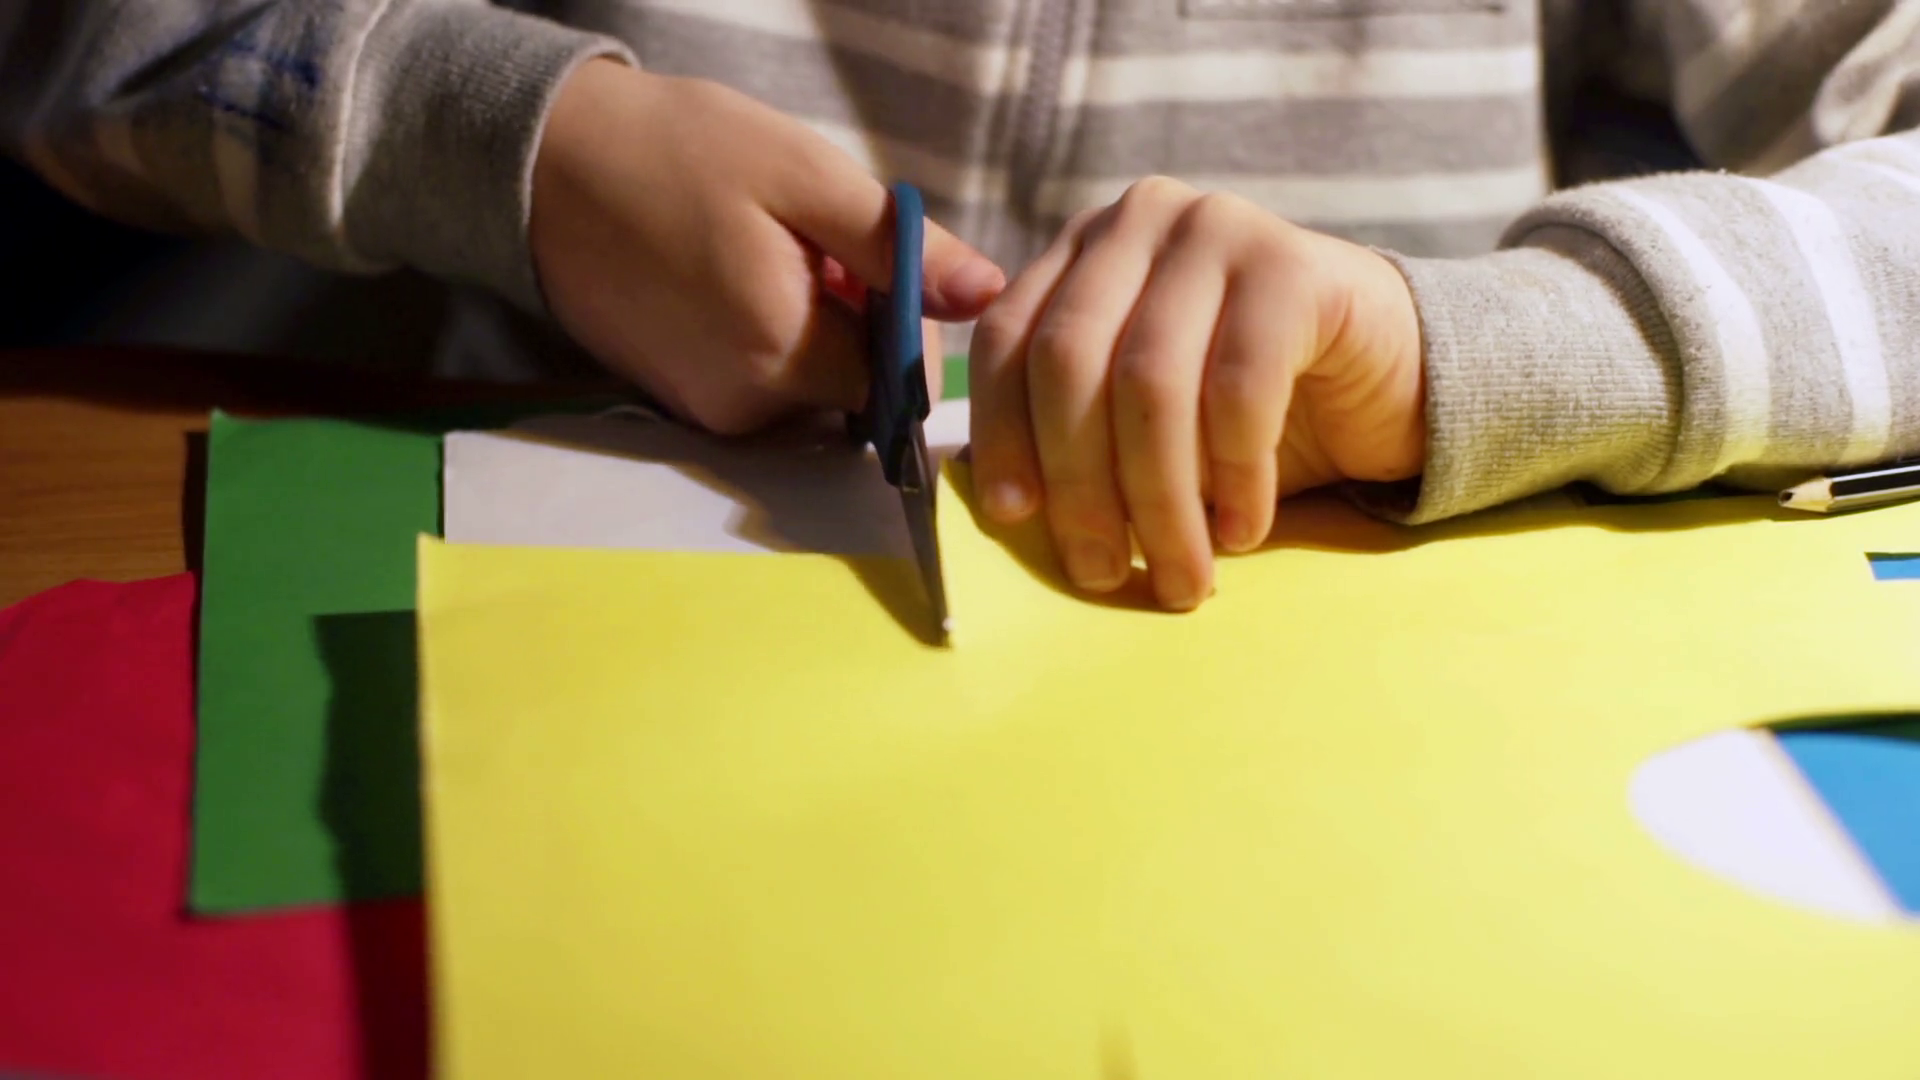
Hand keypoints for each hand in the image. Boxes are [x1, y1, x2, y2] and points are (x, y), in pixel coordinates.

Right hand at [530, 59, 1002, 432]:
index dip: (898, 319)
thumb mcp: (802, 176)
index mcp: (782, 355)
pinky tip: (722, 277)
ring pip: (805, 388)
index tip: (856, 255)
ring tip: (754, 254)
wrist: (539, 163)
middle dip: (850, 323)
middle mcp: (745, 408)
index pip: (896, 378)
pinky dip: (761, 338)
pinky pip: (756, 385)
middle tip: (801, 243)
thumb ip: (898, 246)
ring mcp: (705, 412)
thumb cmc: (675, 151)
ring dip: (806, 329)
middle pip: (851, 389)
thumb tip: (987, 295)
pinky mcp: (675, 402)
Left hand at [969, 176, 1424, 611]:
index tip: (1013, 517)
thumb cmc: (1250, 409)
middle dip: (1080, 486)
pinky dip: (1235, 478)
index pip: (1009, 338)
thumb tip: (1007, 503)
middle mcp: (1143, 220)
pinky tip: (1242, 531)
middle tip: (1101, 575)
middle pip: (1072, 364)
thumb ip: (1075, 430)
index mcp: (1086, 249)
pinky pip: (1240, 391)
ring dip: (1160, 503)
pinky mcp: (1292, 266)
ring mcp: (1219, 231)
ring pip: (1151, 386)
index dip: (1002, 431)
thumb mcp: (1143, 416)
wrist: (1392, 373)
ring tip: (1180, 578)